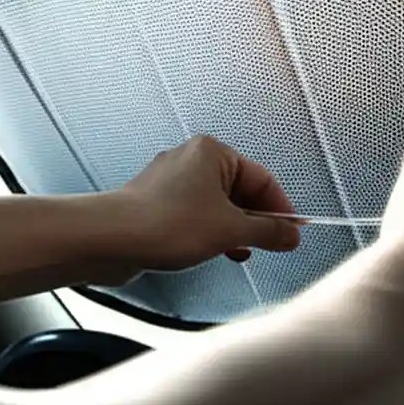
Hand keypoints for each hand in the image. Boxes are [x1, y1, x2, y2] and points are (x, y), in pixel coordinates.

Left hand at [115, 135, 301, 270]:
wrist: (111, 239)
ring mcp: (172, 182)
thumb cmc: (161, 223)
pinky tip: (213, 251)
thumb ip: (267, 232)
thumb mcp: (230, 231)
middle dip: (255, 221)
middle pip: (240, 190)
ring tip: (239, 251)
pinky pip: (196, 215)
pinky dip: (210, 232)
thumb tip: (290, 235)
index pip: (263, 178)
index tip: (292, 231)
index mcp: (212, 153)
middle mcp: (191, 161)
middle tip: (269, 244)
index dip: (282, 208)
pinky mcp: (158, 204)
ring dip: (232, 230)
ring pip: (218, 205)